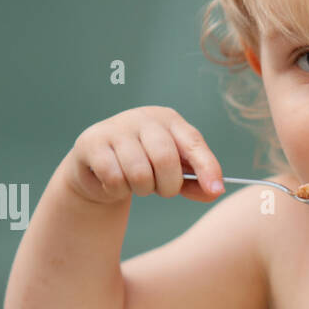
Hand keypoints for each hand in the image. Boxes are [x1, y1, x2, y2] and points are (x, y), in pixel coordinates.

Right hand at [63, 106, 223, 204]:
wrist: (98, 169)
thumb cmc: (144, 167)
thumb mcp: (173, 173)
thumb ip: (196, 183)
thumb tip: (215, 191)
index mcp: (169, 120)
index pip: (193, 142)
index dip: (207, 167)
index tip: (215, 189)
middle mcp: (143, 117)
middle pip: (165, 159)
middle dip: (168, 186)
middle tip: (161, 190)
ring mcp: (116, 127)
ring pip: (139, 173)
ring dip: (141, 190)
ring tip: (136, 184)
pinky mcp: (92, 142)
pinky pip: (114, 178)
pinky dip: (118, 190)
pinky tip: (115, 183)